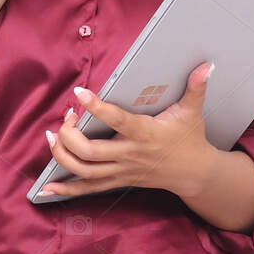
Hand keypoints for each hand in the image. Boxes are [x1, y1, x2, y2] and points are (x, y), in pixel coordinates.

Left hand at [38, 61, 218, 198]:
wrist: (195, 173)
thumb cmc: (190, 139)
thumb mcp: (192, 112)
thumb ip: (196, 87)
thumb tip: (206, 65)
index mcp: (145, 134)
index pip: (117, 120)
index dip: (96, 107)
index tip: (80, 92)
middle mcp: (130, 154)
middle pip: (90, 151)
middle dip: (69, 135)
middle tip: (66, 117)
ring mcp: (122, 170)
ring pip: (84, 170)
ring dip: (61, 155)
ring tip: (51, 136)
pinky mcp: (118, 180)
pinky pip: (88, 188)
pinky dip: (67, 189)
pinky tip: (47, 186)